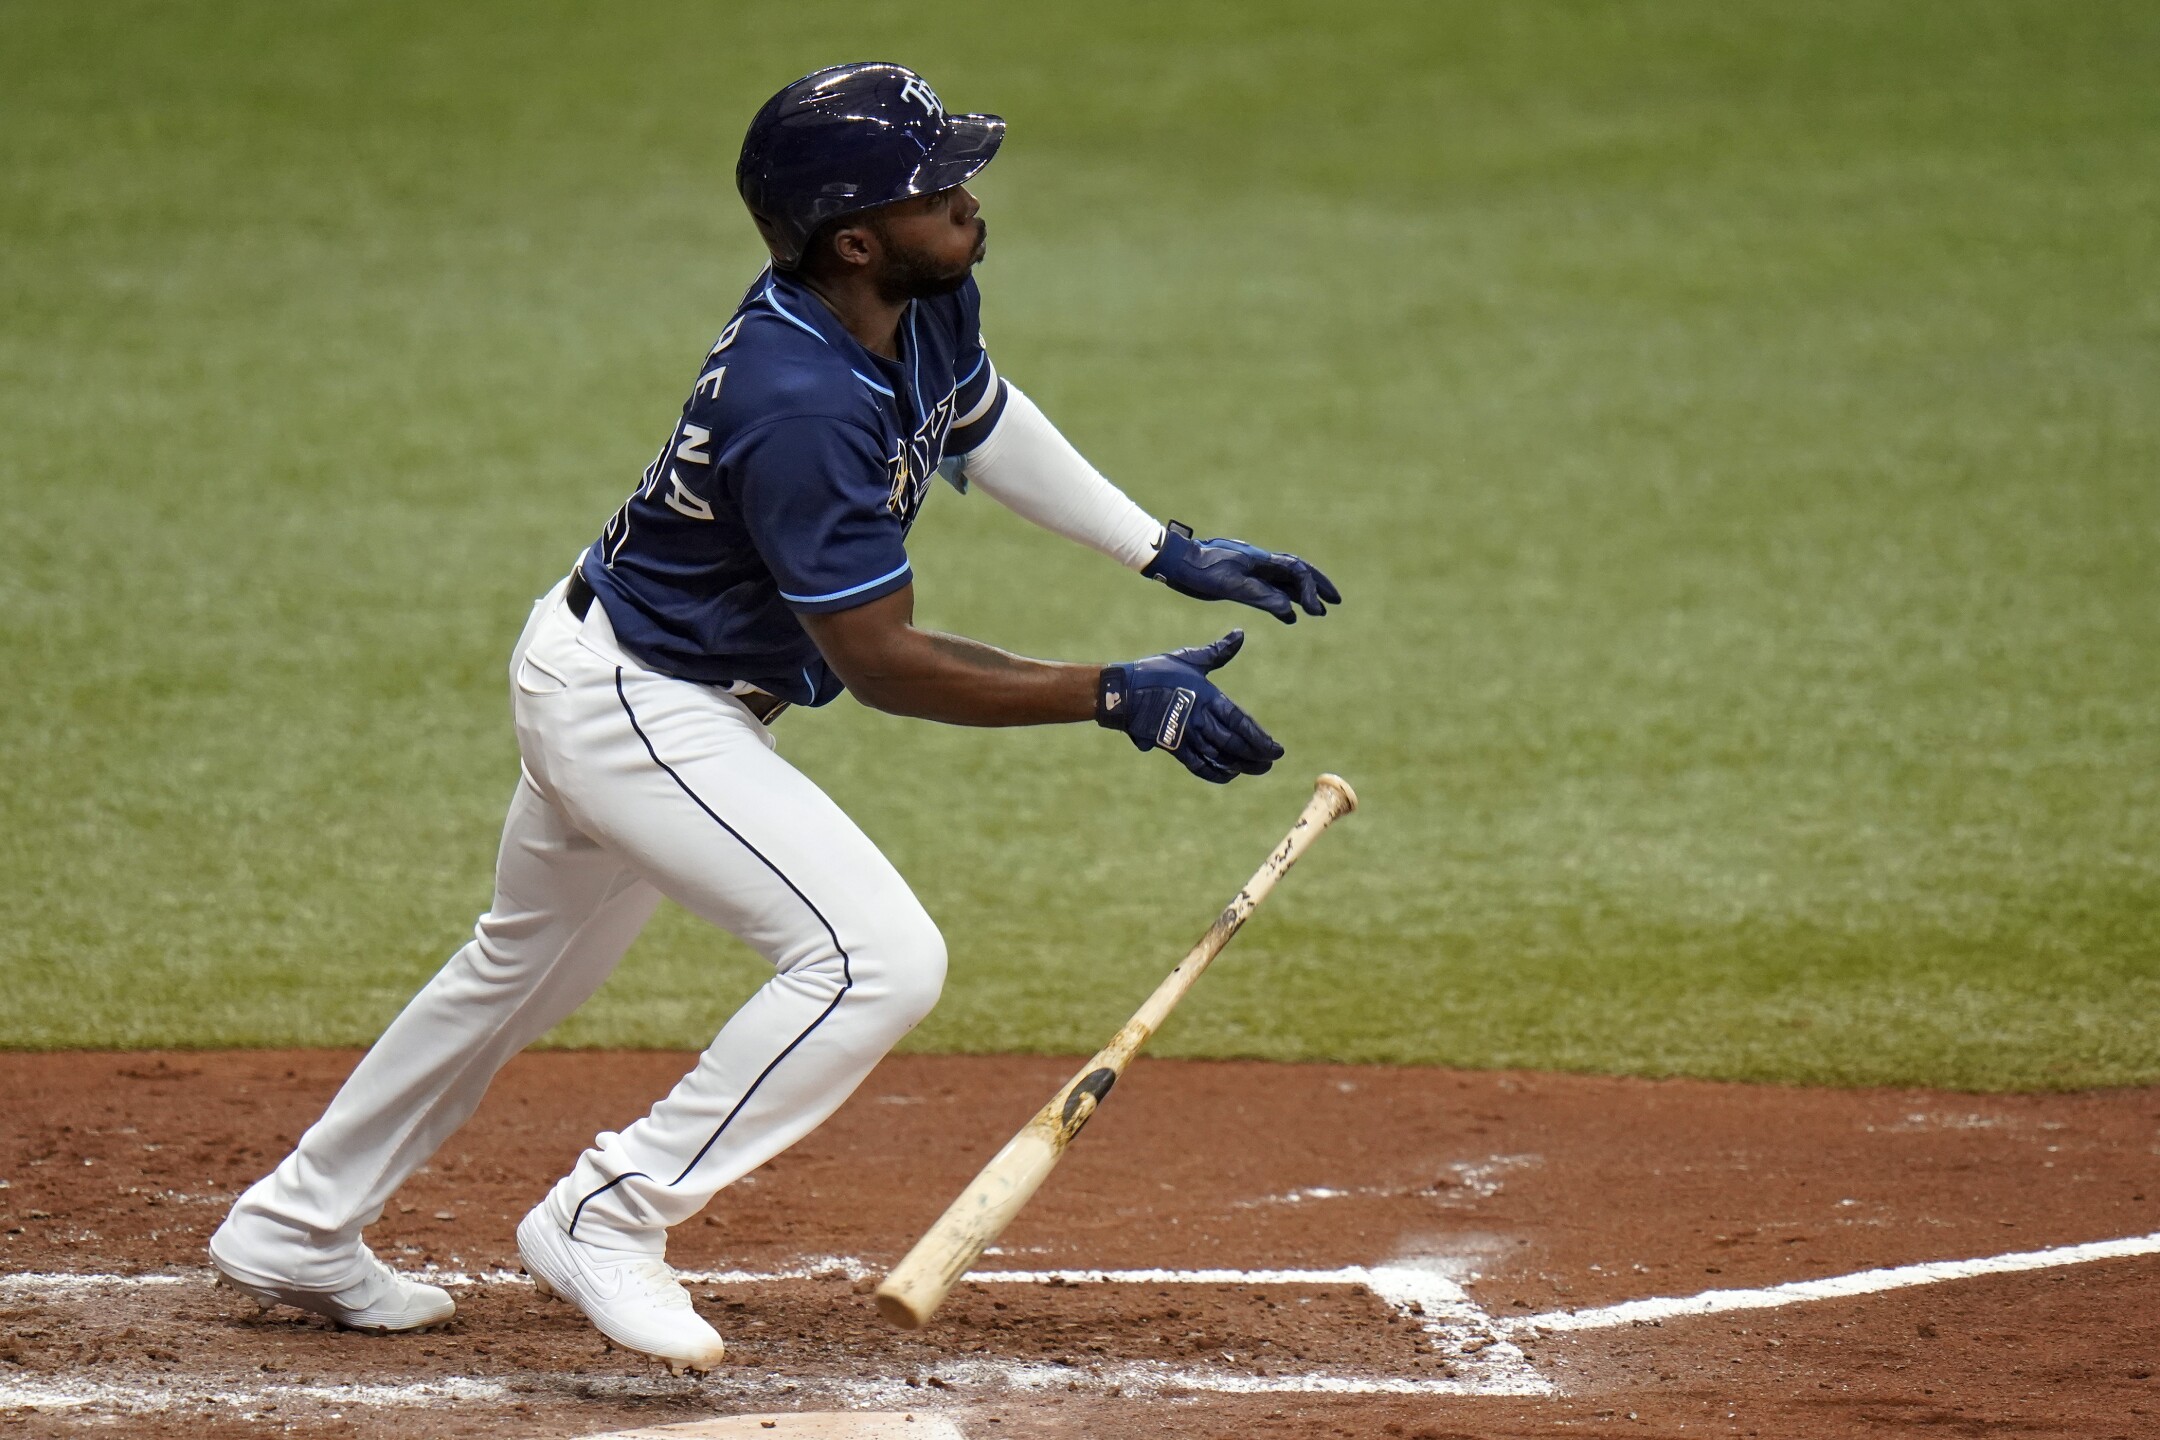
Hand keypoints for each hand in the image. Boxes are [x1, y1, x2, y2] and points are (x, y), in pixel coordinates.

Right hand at [1096, 630, 1283, 783]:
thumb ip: (1218, 652)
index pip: (1240, 721)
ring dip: (1241, 764)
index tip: (1277, 748)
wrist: (1121, 692)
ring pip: (1219, 756)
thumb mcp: (1190, 659)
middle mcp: (1199, 718)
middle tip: (1272, 761)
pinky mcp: (1172, 746)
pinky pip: (1198, 764)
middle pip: (1234, 743)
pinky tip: (1229, 775)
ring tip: (1258, 768)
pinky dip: (1215, 772)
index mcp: (1207, 696)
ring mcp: (1185, 735)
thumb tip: (1240, 634)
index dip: (1260, 737)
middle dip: (1256, 754)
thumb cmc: (1156, 672)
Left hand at [1142, 521, 1340, 623]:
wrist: (1177, 561)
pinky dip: (1283, 601)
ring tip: (1317, 611)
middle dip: (1318, 585)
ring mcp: (1252, 569)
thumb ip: (1261, 596)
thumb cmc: (1201, 571)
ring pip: (1285, 581)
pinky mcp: (1241, 578)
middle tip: (1336, 601)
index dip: (1312, 589)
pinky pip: (1270, 588)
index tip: (1318, 610)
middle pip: (1298, 572)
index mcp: (1261, 560)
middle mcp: (1260, 562)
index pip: (1296, 571)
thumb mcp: (1231, 585)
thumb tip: (1290, 611)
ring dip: (1303, 595)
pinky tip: (1288, 617)